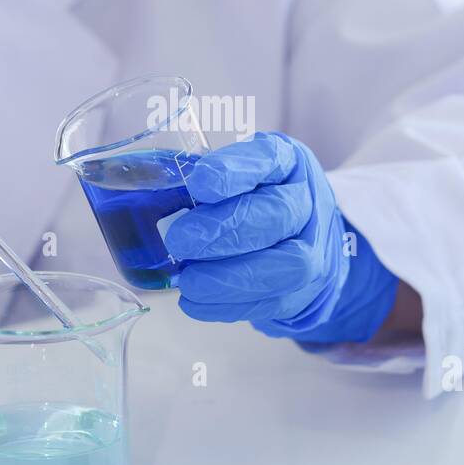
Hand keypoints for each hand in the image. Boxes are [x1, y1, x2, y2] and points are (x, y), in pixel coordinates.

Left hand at [163, 132, 398, 342]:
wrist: (301, 240)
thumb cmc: (255, 199)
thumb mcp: (235, 174)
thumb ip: (205, 181)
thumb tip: (151, 195)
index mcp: (286, 161)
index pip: (268, 159)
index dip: (234, 173)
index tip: (198, 185)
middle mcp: (307, 200)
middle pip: (277, 214)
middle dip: (225, 230)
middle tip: (179, 242)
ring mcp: (312, 247)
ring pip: (286, 264)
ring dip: (230, 276)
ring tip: (188, 281)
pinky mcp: (302, 288)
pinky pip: (272, 301)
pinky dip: (229, 305)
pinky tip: (195, 301)